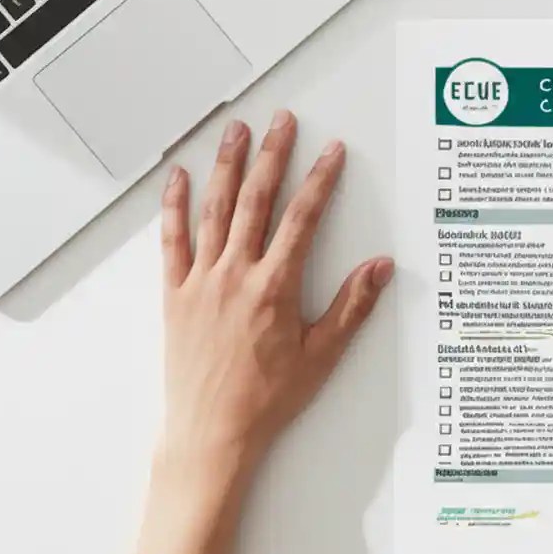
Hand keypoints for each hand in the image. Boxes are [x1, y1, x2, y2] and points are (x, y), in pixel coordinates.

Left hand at [158, 110, 392, 467]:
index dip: (320, 180)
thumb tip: (380, 268)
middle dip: (273, 156)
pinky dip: (175, 206)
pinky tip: (179, 178)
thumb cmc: (267, 399)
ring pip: (216, 210)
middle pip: (257, 201)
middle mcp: (236, 275)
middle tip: (282, 122)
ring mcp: (202, 281)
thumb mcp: (322, 355)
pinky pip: (172, 241)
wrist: (212, 431)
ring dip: (227, 166)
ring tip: (236, 132)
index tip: (332, 151)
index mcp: (275, 287)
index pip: (303, 219)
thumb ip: (352, 307)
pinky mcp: (175, 295)